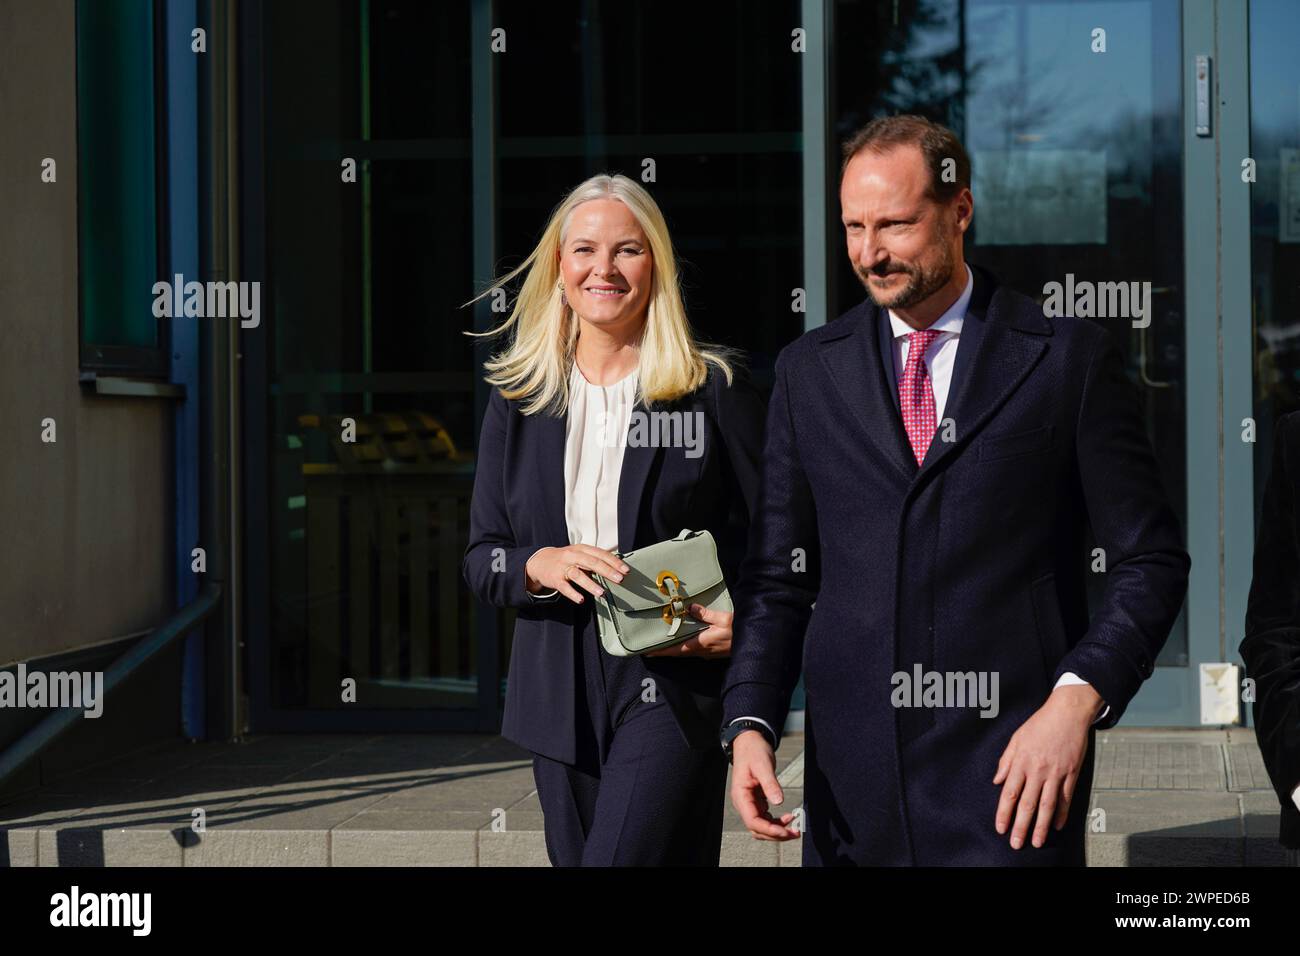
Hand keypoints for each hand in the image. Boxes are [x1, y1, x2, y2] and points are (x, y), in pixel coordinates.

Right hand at [524, 545, 628, 603]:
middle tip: (619, 579)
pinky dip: (573, 594)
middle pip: (592, 562)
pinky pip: (564, 587)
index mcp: (582, 549)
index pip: (601, 554)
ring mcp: (563, 567)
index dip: (614, 562)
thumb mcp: (580, 554)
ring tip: (602, 593)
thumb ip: (595, 560)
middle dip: (607, 571)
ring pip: (578, 575)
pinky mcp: (555, 579)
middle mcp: (573, 556)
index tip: (626, 570)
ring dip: (591, 584)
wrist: (540, 561)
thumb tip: (616, 569)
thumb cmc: (566, 559)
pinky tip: (581, 600)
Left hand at [644, 604, 732, 656]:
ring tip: (665, 641)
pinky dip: (686, 645)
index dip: (661, 651)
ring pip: (687, 651)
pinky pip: (695, 649)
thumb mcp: (723, 618)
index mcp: (701, 644)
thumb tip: (690, 607)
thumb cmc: (739, 631)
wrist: (754, 643)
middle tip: (651, 645)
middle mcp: (702, 651)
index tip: (647, 652)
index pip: (676, 650)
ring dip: (675, 648)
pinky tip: (685, 638)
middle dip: (665, 650)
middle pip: (679, 652)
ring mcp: (708, 653)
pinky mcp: (713, 651)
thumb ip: (706, 613)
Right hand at [730, 731, 799, 840]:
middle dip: (775, 834)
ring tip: (794, 829)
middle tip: (795, 832)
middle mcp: (744, 802)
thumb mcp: (763, 765)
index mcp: (741, 795)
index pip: (752, 821)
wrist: (749, 742)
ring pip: (762, 826)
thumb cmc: (753, 751)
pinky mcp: (757, 801)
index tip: (785, 831)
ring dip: (777, 831)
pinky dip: (777, 822)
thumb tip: (778, 801)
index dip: (768, 829)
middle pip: (757, 829)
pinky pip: (766, 818)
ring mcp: (750, 803)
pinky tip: (788, 817)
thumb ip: (770, 784)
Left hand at [992, 683, 1100, 848]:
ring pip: (1046, 805)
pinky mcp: (1071, 773)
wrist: (1067, 713)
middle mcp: (1037, 770)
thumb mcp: (1016, 738)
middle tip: (1016, 843)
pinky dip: (1061, 813)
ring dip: (1040, 826)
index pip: (1010, 793)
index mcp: (1021, 761)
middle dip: (1021, 826)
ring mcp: (1055, 773)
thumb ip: (1006, 760)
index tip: (1000, 828)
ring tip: (1036, 841)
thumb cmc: (1039, 724)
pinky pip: (1065, 798)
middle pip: (1027, 804)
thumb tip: (998, 781)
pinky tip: (1056, 825)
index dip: (1004, 812)